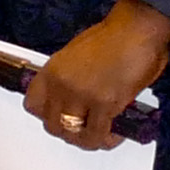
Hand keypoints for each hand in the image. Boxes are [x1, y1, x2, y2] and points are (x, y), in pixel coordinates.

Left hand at [28, 0, 169, 152]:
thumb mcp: (76, 55)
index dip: (47, 114)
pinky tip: (115, 134)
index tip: (59, 115)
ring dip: (87, 138)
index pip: (32, 105)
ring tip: (100, 134)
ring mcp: (81, 96)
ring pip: (73, 135)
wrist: (137, 29)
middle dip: (69, 130)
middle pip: (52, 125)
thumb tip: (73, 102)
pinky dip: (107, 140)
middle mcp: (62, 85)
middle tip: (84, 127)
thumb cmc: (114, 37)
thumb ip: (68, 80)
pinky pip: (97, 135)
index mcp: (52, 70)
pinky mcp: (104, 104)